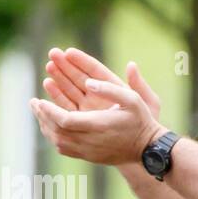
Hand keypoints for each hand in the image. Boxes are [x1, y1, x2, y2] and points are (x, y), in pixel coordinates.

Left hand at [31, 50, 167, 165]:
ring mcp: (88, 152)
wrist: (147, 149)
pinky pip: (64, 148)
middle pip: (57, 131)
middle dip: (43, 116)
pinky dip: (53, 137)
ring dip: (45, 126)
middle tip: (33, 102)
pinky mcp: (88, 157)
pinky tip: (49, 126)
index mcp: (98, 125)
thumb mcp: (134, 99)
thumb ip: (111, 88)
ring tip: (38, 112)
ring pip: (58, 141)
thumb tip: (89, 82)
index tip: (40, 100)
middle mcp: (90, 141)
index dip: (50, 111)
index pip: (65, 120)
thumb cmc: (141, 121)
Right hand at [42, 47, 161, 117]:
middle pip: (79, 77)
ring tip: (48, 68)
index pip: (95, 70)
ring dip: (59, 79)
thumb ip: (139, 85)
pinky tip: (48, 87)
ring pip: (71, 90)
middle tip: (52, 54)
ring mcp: (90, 108)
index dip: (82, 60)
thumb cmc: (147, 123)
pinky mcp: (82, 120)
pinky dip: (58, 98)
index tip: (68, 51)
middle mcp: (99, 96)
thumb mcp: (149, 102)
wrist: (141, 147)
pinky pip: (68, 107)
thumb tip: (131, 65)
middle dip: (65, 66)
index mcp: (114, 87)